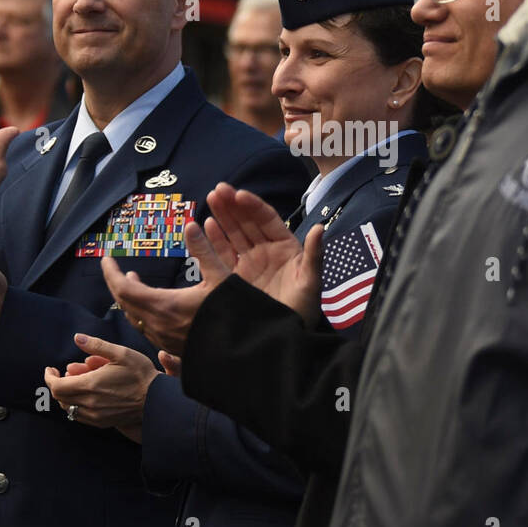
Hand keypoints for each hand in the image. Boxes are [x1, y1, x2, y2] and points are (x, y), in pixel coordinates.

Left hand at [44, 334, 159, 440]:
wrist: (156, 400)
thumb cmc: (140, 374)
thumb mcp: (121, 353)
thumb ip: (97, 346)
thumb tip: (77, 337)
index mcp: (90, 385)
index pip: (57, 386)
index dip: (49, 377)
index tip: (51, 369)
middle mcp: (89, 403)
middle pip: (60, 398)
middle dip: (56, 385)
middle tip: (60, 374)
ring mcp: (95, 415)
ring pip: (68, 408)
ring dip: (66, 396)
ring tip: (73, 383)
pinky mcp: (101, 422)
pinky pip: (79, 416)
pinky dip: (75, 405)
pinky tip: (84, 395)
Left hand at [101, 183, 325, 356]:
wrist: (243, 355)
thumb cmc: (233, 318)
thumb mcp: (222, 279)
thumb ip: (205, 251)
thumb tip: (191, 225)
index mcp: (164, 305)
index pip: (124, 289)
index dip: (111, 273)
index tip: (106, 258)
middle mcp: (158, 325)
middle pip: (124, 303)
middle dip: (117, 283)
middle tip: (116, 268)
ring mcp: (163, 339)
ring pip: (135, 317)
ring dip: (129, 298)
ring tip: (135, 282)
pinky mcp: (173, 347)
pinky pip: (146, 328)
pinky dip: (141, 312)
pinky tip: (154, 306)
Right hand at [206, 183, 323, 323]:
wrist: (284, 336)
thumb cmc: (303, 308)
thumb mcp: (311, 281)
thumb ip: (315, 254)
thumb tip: (320, 227)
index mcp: (285, 246)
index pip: (267, 219)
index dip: (253, 205)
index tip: (239, 194)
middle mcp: (266, 250)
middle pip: (247, 222)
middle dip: (233, 205)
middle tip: (218, 190)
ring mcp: (249, 262)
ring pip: (233, 233)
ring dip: (222, 216)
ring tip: (210, 199)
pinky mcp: (235, 276)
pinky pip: (224, 253)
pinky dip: (215, 239)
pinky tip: (206, 225)